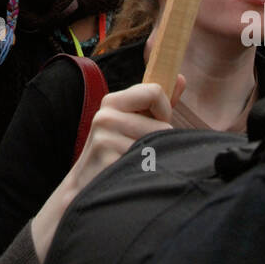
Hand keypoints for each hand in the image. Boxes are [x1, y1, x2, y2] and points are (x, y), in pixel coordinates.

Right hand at [68, 76, 183, 194]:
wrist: (83, 185)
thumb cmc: (115, 151)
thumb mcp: (132, 121)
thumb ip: (157, 102)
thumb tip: (181, 78)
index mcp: (112, 101)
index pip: (154, 91)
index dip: (164, 111)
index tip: (156, 124)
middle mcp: (106, 116)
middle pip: (163, 125)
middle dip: (161, 141)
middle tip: (142, 151)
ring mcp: (105, 138)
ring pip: (158, 146)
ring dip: (155, 158)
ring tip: (137, 163)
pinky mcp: (108, 160)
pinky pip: (148, 164)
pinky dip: (148, 172)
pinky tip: (132, 174)